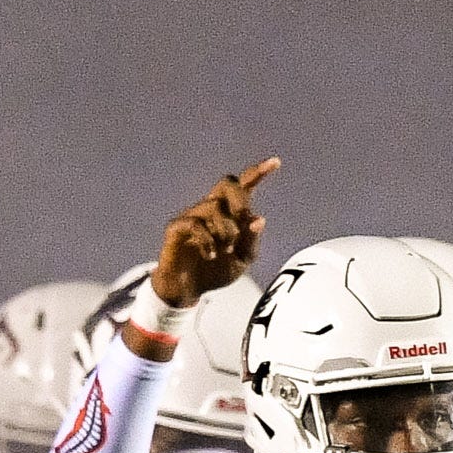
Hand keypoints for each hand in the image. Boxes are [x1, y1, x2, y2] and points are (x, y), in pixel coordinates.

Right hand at [149, 158, 277, 307]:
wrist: (189, 290)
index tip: (276, 162)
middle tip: (243, 222)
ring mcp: (192, 215)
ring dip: (226, 229)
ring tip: (227, 250)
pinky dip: (207, 240)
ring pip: (214, 206)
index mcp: (229, 213)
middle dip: (240, 200)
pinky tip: (211, 255)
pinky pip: (194, 224)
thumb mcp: (242, 260)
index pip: (244, 186)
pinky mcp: (176, 228)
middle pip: (227, 183)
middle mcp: (211, 208)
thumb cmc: (216, 271)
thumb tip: (259, 219)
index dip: (258, 172)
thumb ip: (251, 240)